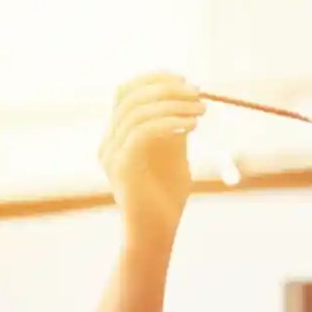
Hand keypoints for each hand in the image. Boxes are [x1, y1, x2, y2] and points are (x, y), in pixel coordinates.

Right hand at [98, 73, 205, 236]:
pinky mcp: (123, 167)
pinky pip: (143, 132)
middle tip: (198, 91)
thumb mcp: (174, 155)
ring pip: (137, 112)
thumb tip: (188, 99)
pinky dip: (169, 123)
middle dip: (166, 88)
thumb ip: (174, 128)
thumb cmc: (167, 198)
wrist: (158, 233)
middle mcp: (108, 141)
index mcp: (117, 135)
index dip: (153, 79)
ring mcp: (112, 153)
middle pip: (129, 96)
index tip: (184, 79)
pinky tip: (192, 126)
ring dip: (173, 105)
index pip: (125, 93)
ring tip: (202, 109)